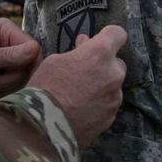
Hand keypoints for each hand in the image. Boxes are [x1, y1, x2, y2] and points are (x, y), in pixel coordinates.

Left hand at [0, 18, 41, 110]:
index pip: (34, 48)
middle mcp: (12, 45)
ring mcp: (11, 63)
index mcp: (6, 31)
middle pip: (31, 66)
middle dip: (10, 78)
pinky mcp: (7, 79)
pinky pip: (17, 89)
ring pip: (25, 80)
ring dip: (4, 87)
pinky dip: (3, 92)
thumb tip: (36, 49)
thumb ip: (8, 56)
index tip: (8, 74)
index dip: (26, 64)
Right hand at [27, 26, 127, 147]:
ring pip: (113, 85)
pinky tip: (80, 109)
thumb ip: (77, 52)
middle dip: (103, 64)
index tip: (97, 40)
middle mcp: (114, 74)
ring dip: (101, 85)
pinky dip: (98, 104)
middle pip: (116, 62)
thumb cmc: (45, 88)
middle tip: (82, 70)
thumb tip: (85, 44)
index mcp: (100, 54)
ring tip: (77, 94)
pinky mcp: (111, 117)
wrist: (44, 127)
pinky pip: (108, 104)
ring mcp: (115, 98)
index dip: (107, 35)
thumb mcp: (55, 60)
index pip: (117, 34)